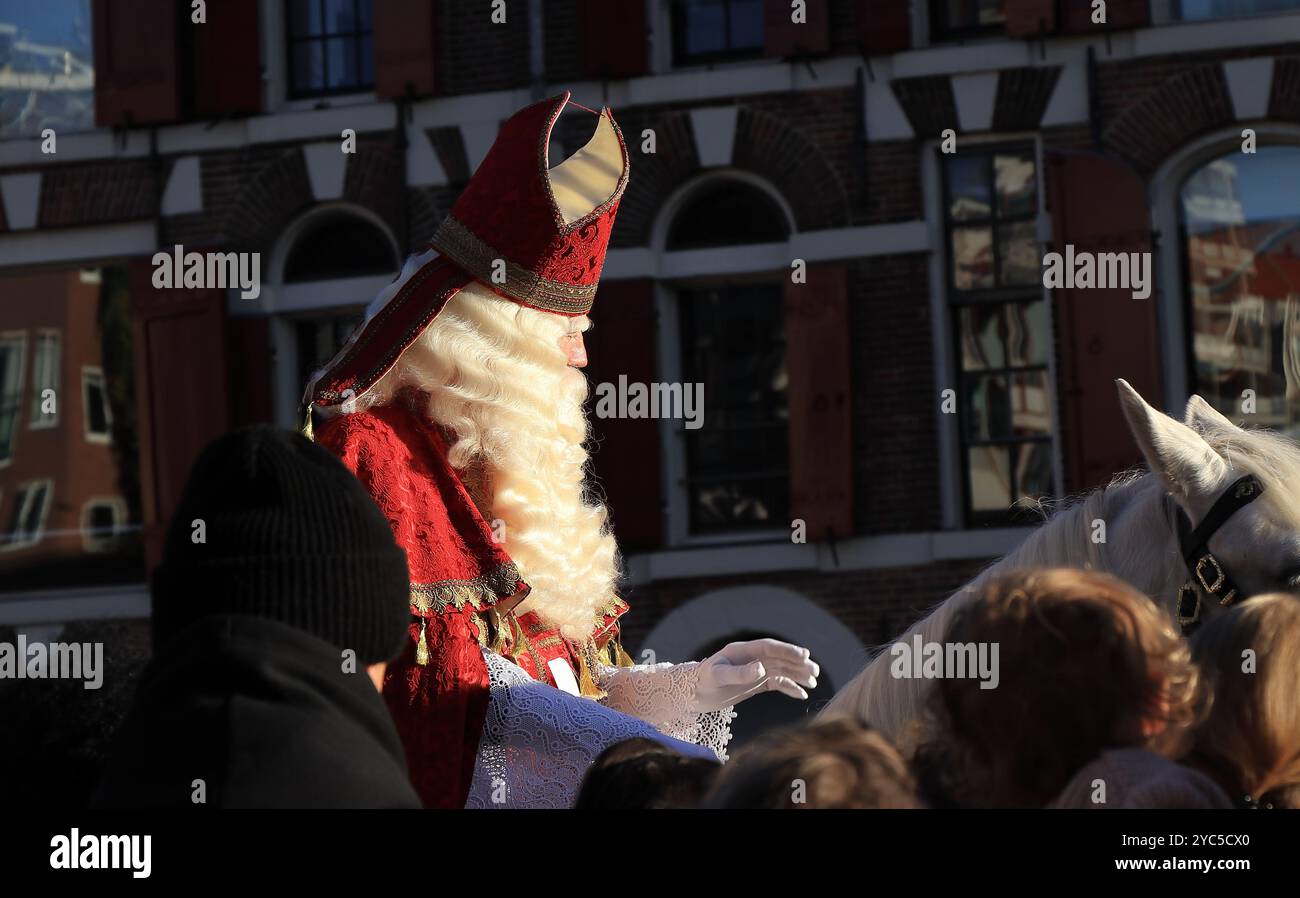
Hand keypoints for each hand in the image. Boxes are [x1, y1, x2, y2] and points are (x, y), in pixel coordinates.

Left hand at [693, 638, 819, 711]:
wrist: (694, 694)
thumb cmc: (703, 682)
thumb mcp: (718, 677)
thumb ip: (738, 674)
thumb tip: (761, 669)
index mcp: (743, 651)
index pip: (770, 647)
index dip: (787, 650)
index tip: (804, 655)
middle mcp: (752, 658)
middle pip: (779, 658)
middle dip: (798, 663)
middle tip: (815, 671)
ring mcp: (754, 671)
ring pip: (781, 670)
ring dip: (798, 675)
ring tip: (813, 682)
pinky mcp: (755, 684)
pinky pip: (776, 683)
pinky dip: (789, 687)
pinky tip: (801, 695)